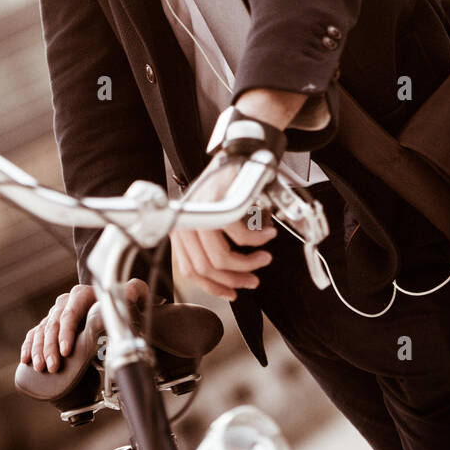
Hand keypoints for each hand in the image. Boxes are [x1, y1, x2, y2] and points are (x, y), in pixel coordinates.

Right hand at [20, 278, 148, 372]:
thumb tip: (130, 292)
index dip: (66, 333)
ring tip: (41, 368)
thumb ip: (134, 292)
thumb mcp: (131, 297)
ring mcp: (56, 314)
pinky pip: (34, 334)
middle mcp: (66, 303)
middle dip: (51, 347)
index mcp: (82, 295)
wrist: (113, 310)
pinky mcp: (49, 326)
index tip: (67, 351)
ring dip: (39, 350)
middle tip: (53, 366)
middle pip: (53, 325)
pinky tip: (27, 360)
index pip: (69, 314)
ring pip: (41, 330)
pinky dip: (29, 346)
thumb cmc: (122, 305)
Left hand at [171, 160, 276, 300]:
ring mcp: (201, 212)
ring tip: (264, 258)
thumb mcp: (213, 220)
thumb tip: (227, 281)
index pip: (190, 270)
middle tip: (254, 278)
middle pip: (207, 267)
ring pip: (220, 257)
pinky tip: (268, 236)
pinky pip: (239, 236)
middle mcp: (185, 222)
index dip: (213, 287)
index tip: (233, 293)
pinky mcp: (218, 203)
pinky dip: (258, 241)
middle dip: (235, 279)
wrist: (240, 155)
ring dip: (248, 263)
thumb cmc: (228, 187)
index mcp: (180, 230)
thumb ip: (212, 246)